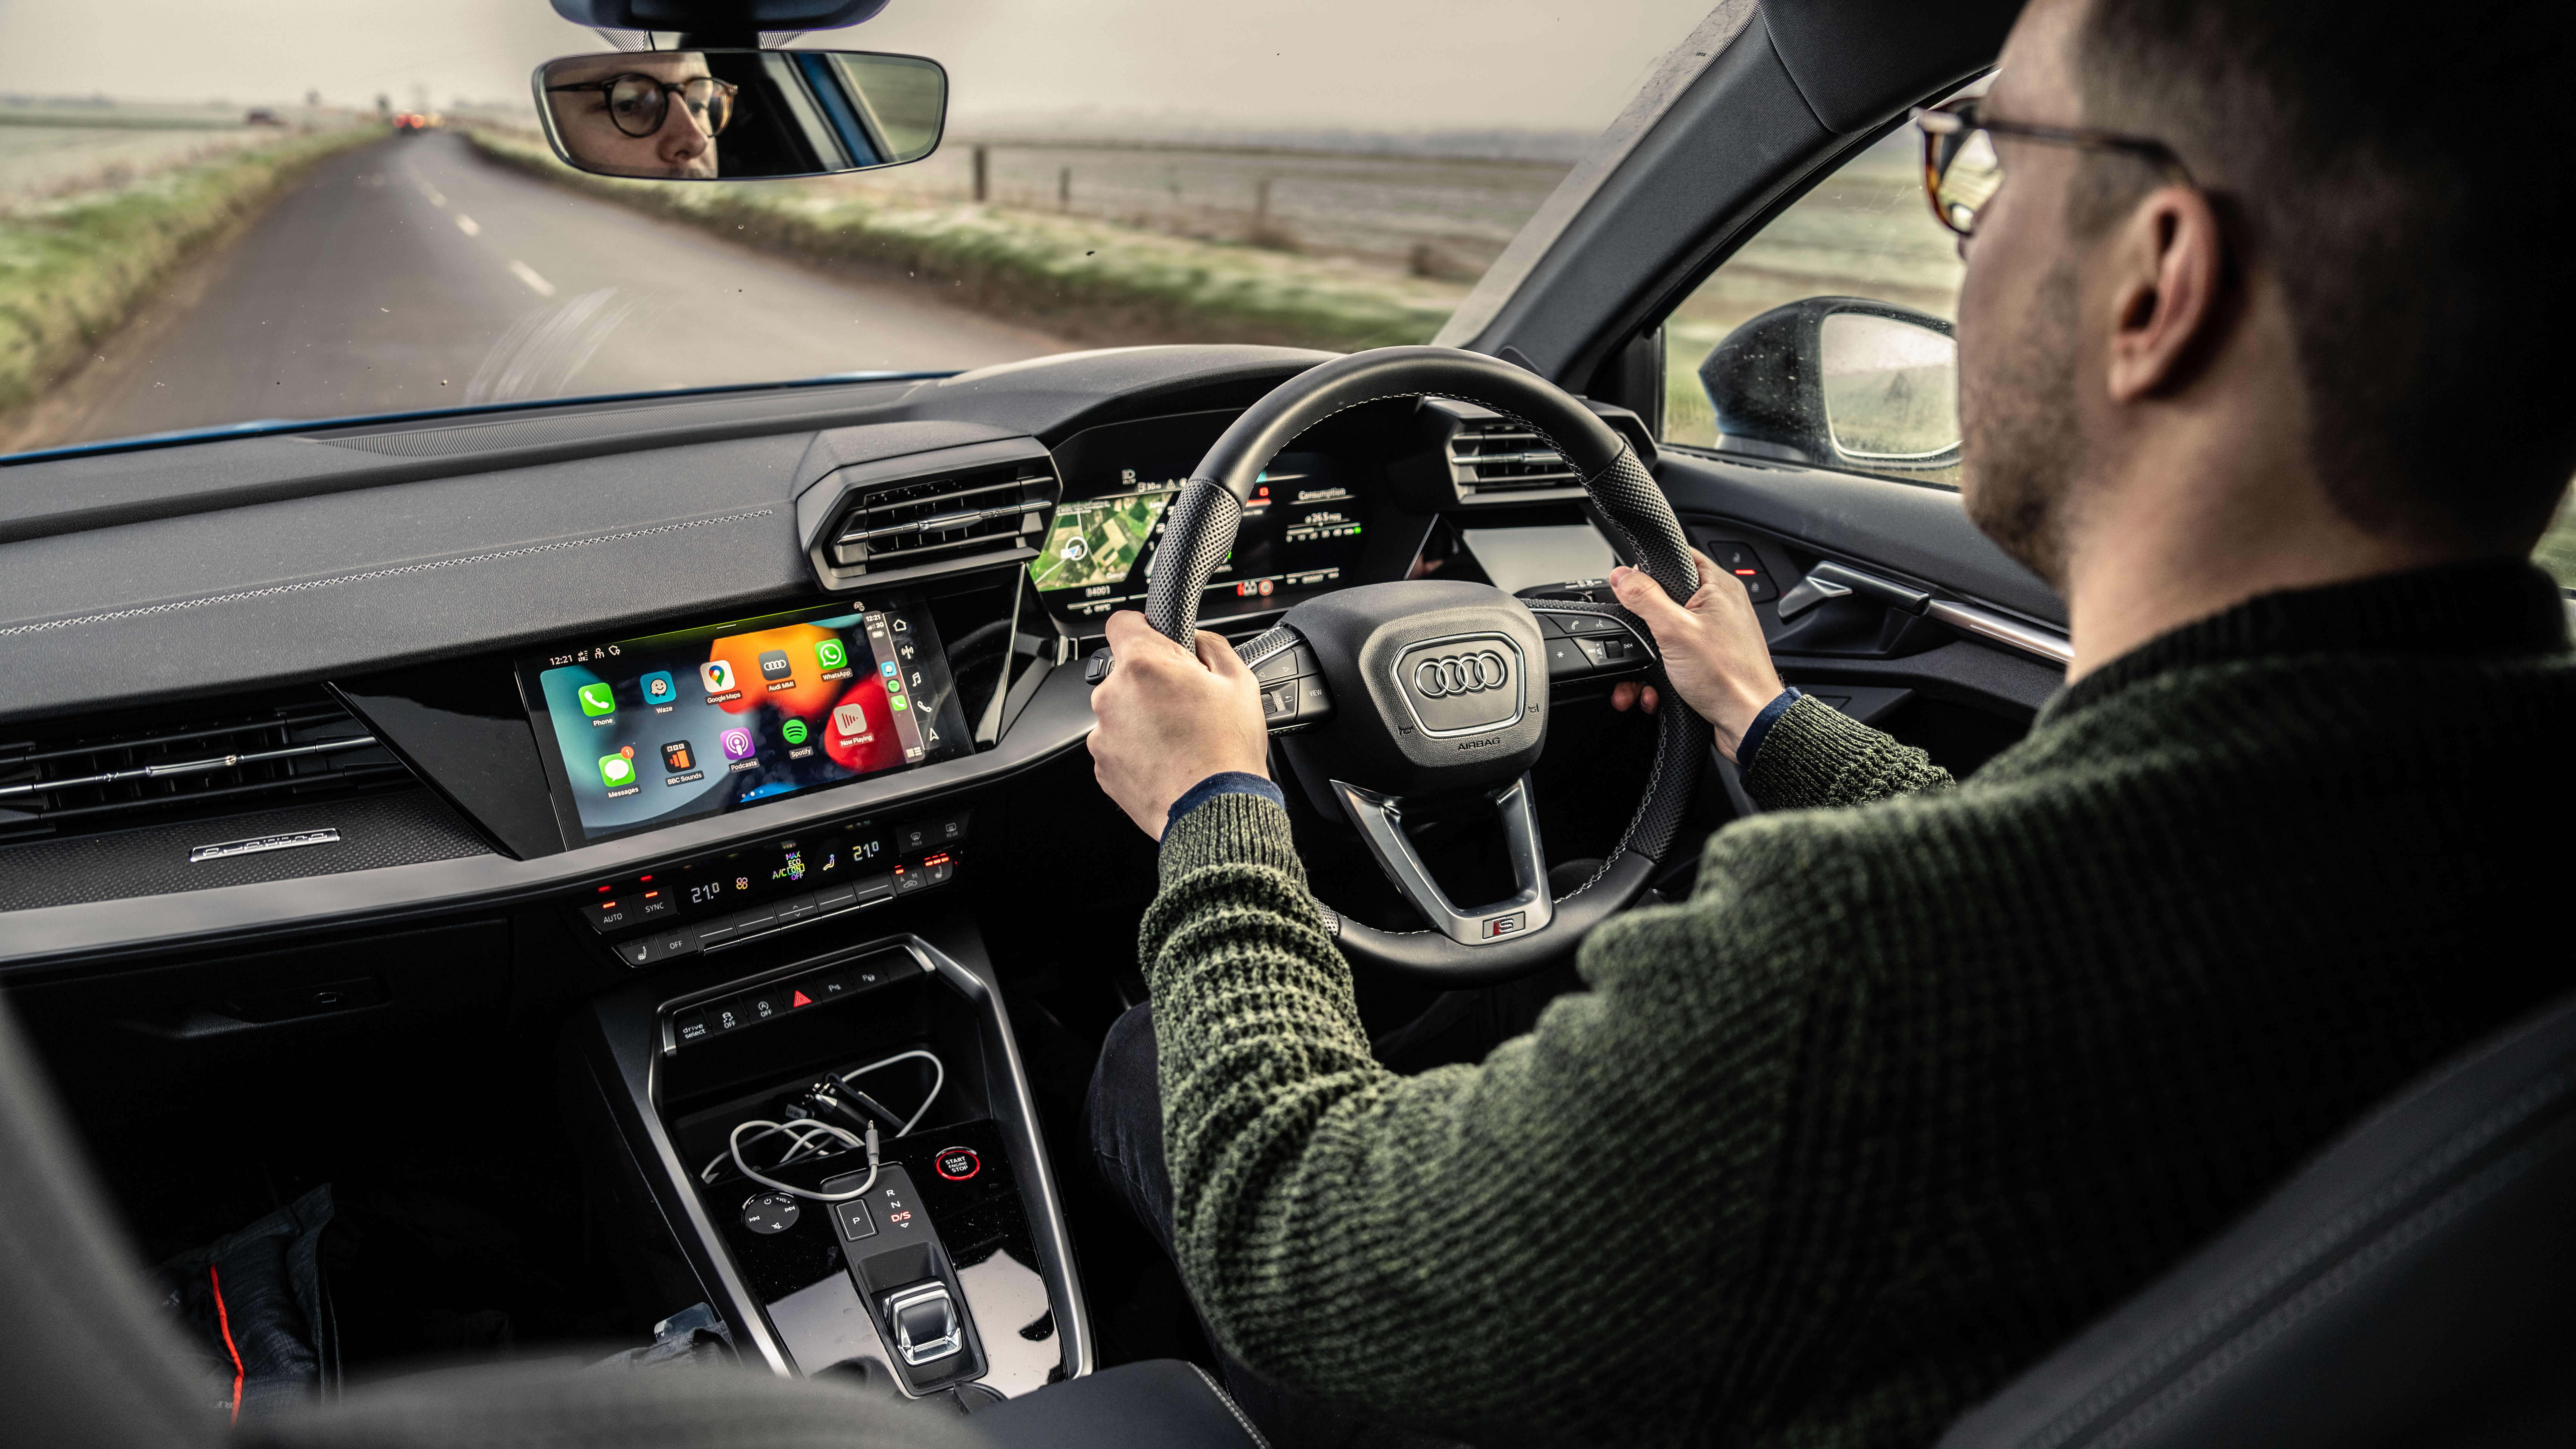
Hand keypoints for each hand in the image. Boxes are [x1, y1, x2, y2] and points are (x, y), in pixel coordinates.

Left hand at [1087, 610, 1272, 838]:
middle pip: (1126, 673)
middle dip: (1152, 682)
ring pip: (1121, 711)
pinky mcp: (1103, 766)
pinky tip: (1168, 760)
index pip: (1122, 622)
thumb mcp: (1239, 682)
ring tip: (1179, 739)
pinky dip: (1137, 749)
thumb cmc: (1227, 751)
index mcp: (1143, 666)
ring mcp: (1103, 734)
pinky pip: (1118, 744)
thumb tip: (1198, 639)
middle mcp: (1112, 696)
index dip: (1143, 627)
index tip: (1156, 640)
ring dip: (1143, 717)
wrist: (1214, 813)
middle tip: (1187, 704)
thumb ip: (1212, 645)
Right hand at [1605, 548, 1786, 760]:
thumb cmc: (1728, 678)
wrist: (1749, 724)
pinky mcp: (1709, 659)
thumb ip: (1645, 598)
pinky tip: (1654, 691)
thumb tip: (1622, 575)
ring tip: (1640, 677)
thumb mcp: (1674, 631)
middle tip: (1636, 641)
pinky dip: (1660, 675)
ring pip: (1665, 634)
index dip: (1649, 569)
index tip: (1630, 588)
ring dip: (1647, 658)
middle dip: (1642, 627)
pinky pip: (1674, 658)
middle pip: (1665, 599)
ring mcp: (1715, 634)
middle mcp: (1719, 607)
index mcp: (1718, 587)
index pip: (1678, 556)